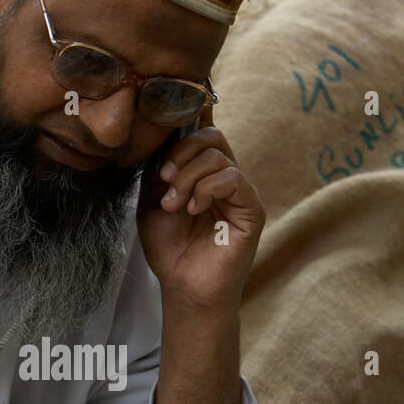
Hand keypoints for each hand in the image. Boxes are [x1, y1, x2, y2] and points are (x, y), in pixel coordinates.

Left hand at [137, 109, 264, 313]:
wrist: (183, 286)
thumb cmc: (169, 248)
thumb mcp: (152, 200)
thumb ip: (159, 168)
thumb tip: (162, 134)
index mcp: (203, 173)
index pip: (203, 132)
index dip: (190, 118)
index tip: (167, 124)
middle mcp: (225, 177)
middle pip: (211, 135)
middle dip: (181, 151)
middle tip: (164, 179)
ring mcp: (240, 191)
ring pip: (218, 156)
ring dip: (187, 177)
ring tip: (174, 205)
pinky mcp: (252, 208)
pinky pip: (232, 177)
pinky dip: (206, 189)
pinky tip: (193, 209)